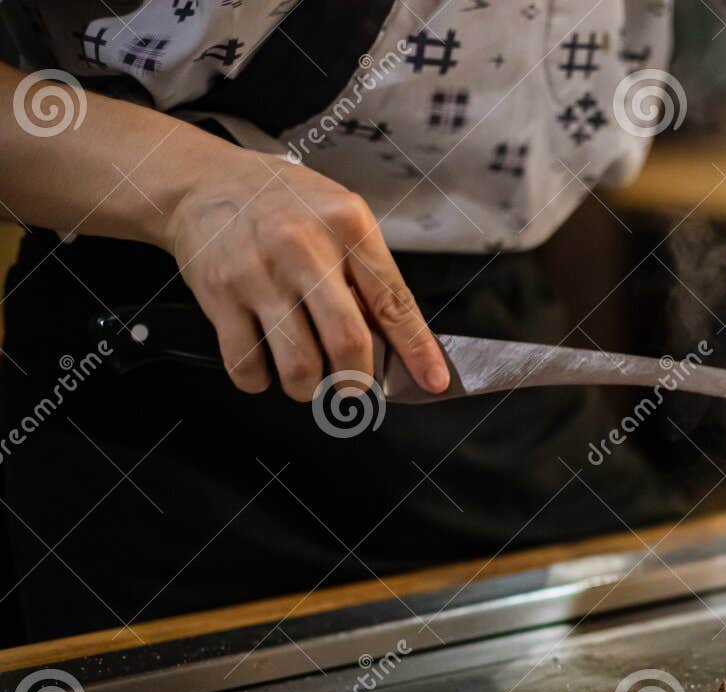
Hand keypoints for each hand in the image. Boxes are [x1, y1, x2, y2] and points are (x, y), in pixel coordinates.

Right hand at [161, 152, 448, 400]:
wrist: (204, 181)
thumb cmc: (284, 203)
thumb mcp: (340, 217)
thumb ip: (368, 273)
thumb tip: (394, 343)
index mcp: (347, 226)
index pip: (393, 302)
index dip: (418, 350)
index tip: (432, 381)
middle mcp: (304, 248)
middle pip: (346, 343)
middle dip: (356, 381)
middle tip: (352, 385)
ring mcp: (259, 273)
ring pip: (298, 365)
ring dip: (308, 387)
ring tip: (307, 375)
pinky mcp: (219, 294)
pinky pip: (247, 365)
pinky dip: (260, 380)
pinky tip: (266, 363)